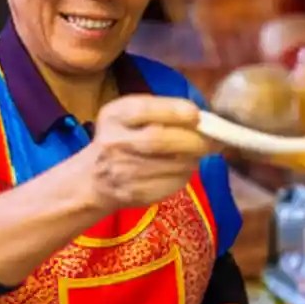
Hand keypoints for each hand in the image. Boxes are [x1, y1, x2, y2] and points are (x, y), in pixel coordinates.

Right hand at [83, 95, 213, 211]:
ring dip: (194, 158)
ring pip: (173, 164)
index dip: (174, 111)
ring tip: (196, 153)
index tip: (196, 115)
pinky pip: (174, 183)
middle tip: (209, 140)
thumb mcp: (130, 116)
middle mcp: (115, 143)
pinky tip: (182, 168)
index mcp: (114, 116)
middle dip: (192, 139)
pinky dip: (186, 174)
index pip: (143, 109)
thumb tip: (205, 119)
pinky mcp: (137, 193)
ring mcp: (124, 172)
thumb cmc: (122, 139)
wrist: (95, 179)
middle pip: (159, 139)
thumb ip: (162, 111)